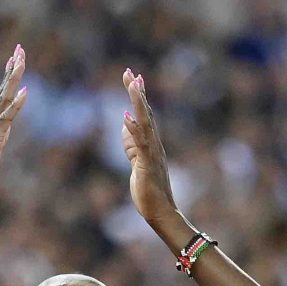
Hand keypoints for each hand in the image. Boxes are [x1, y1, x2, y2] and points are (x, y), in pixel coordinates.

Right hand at [0, 44, 28, 198]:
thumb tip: (4, 131)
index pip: (3, 95)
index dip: (9, 76)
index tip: (14, 58)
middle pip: (5, 90)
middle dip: (13, 69)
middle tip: (19, 48)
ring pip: (5, 99)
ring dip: (13, 79)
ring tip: (20, 60)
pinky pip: (7, 119)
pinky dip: (16, 105)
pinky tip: (25, 92)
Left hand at [122, 69, 177, 222]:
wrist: (162, 212)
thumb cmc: (149, 191)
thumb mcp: (136, 162)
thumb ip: (131, 144)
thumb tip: (124, 123)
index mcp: (151, 144)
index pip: (144, 115)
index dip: (138, 96)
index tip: (133, 78)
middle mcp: (154, 145)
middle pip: (145, 113)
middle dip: (138, 92)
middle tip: (131, 72)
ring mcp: (152, 153)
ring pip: (145, 123)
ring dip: (139, 103)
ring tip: (134, 84)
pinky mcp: (147, 165)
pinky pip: (141, 144)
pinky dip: (134, 129)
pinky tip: (127, 116)